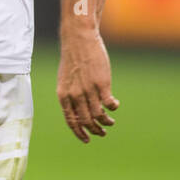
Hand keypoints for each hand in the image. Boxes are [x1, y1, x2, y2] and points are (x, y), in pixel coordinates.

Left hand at [57, 28, 118, 143]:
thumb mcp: (64, 80)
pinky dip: (113, 108)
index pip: (71, 121)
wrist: (78, 40)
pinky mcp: (102, 84)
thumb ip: (70, 95)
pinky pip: (109, 104)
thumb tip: (77, 111)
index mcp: (63, 96)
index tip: (87, 139)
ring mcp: (88, 90)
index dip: (79, 133)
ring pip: (98, 115)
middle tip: (102, 133)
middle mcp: (75, 95)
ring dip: (106, 122)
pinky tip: (115, 105)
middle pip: (86, 121)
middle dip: (95, 130)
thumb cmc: (72, 59)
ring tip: (111, 123)